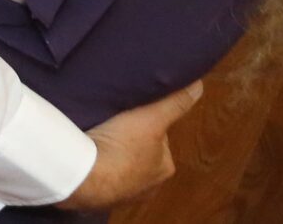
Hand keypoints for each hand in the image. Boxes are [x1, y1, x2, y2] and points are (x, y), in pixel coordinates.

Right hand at [64, 83, 201, 210]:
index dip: (144, 121)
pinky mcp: (99, 197)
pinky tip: (84, 151)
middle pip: (138, 150)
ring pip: (117, 163)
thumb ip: (174, 103)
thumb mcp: (151, 118)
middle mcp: (149, 185)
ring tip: (93, 132)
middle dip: (125, 138)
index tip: (128, 110)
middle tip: (108, 120)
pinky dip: (93, 163)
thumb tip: (198, 85)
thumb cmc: (122, 147)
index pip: (158, 137)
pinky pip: (98, 173)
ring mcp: (123, 193)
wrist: (85, 175)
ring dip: (107, 152)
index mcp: (165, 167)